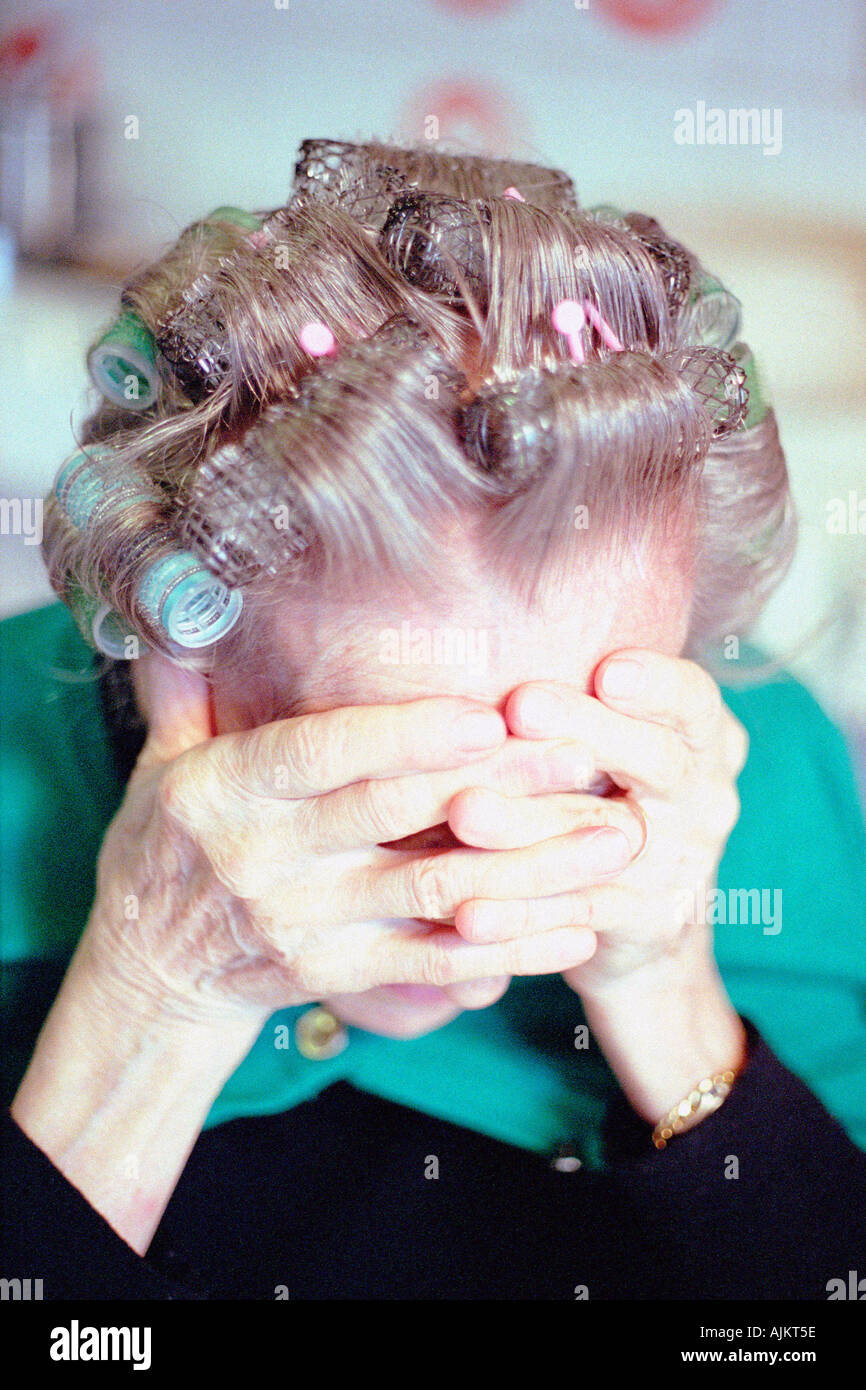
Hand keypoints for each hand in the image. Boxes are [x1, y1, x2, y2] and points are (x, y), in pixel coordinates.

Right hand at [82, 650, 649, 1031]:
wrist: (150, 967)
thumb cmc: (168, 843)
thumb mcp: (160, 760)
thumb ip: (187, 686)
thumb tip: (192, 591)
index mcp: (223, 791)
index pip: (319, 754)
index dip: (402, 734)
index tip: (486, 713)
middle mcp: (262, 860)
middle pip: (394, 817)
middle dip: (497, 784)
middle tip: (586, 757)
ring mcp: (304, 925)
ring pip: (434, 896)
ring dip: (532, 869)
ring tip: (613, 840)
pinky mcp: (339, 976)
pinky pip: (437, 965)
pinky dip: (512, 949)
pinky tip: (580, 927)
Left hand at [446, 648, 748, 1117]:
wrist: (644, 937)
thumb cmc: (606, 806)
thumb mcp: (613, 750)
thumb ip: (574, 704)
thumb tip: (471, 648)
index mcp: (703, 742)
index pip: (694, 700)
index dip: (656, 685)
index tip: (608, 668)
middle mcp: (705, 800)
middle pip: (659, 761)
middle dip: (590, 729)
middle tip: (521, 704)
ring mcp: (682, 866)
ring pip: (605, 840)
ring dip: (530, 824)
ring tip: (465, 813)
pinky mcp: (648, 926)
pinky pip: (579, 914)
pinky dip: (519, 914)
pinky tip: (466, 911)